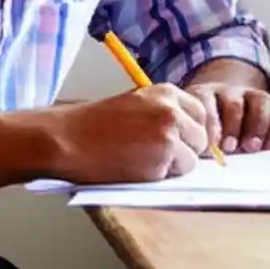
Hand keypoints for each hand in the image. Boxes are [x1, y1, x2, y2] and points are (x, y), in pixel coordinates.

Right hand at [47, 83, 208, 183]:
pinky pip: (176, 175)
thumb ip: (163, 112)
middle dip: (186, 149)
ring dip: (174, 165)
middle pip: (202, 137)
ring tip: (143, 160)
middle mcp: (172, 110)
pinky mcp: (161, 159)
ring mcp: (169, 135)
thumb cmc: (94, 124)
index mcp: (166, 92)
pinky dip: (160, 177)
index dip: (190, 131)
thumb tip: (190, 132)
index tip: (178, 140)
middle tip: (159, 155)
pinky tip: (136, 168)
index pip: (200, 113)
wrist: (67, 139)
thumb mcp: (136, 104)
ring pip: (192, 160)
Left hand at [187, 82, 269, 154]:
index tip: (209, 147)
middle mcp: (230, 91)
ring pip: (259, 103)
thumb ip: (198, 139)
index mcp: (205, 94)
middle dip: (233, 127)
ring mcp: (252, 95)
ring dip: (257, 126)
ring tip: (252, 147)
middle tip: (229, 147)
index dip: (209, 125)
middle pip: (234, 104)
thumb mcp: (195, 126)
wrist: (223, 99)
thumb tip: (202, 158)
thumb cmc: (205, 123)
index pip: (206, 103)